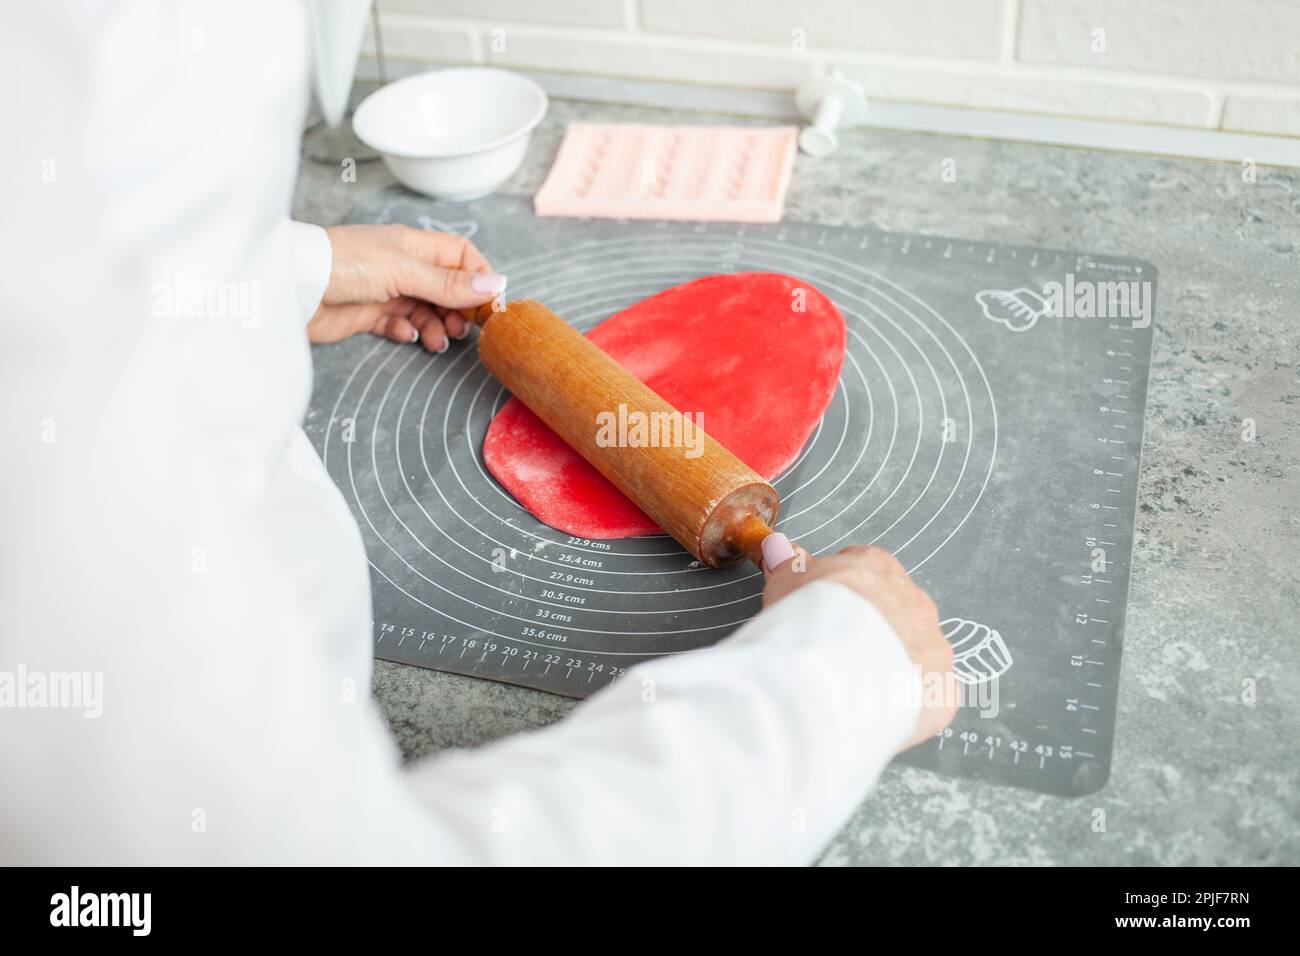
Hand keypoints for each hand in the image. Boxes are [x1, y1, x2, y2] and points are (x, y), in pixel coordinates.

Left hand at [308, 224, 506, 352]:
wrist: (295, 286)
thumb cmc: (344, 263)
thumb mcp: (404, 271)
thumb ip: (449, 283)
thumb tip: (495, 285)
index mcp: (415, 246)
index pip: (461, 256)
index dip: (479, 277)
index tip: (488, 304)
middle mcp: (404, 266)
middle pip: (447, 288)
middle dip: (458, 310)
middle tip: (461, 329)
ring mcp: (387, 290)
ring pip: (426, 311)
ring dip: (436, 326)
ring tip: (436, 339)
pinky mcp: (369, 314)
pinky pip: (400, 326)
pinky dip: (407, 333)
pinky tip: (404, 335)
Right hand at [759, 535, 956, 750]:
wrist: (834, 671)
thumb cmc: (808, 620)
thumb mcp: (785, 582)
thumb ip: (788, 564)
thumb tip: (778, 547)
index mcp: (878, 568)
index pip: (866, 565)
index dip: (843, 587)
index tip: (825, 604)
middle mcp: (915, 601)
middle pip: (896, 607)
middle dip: (872, 624)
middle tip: (838, 646)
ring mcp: (933, 644)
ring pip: (916, 649)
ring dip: (892, 661)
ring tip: (855, 682)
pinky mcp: (942, 688)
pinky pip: (928, 691)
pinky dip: (907, 700)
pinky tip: (878, 708)